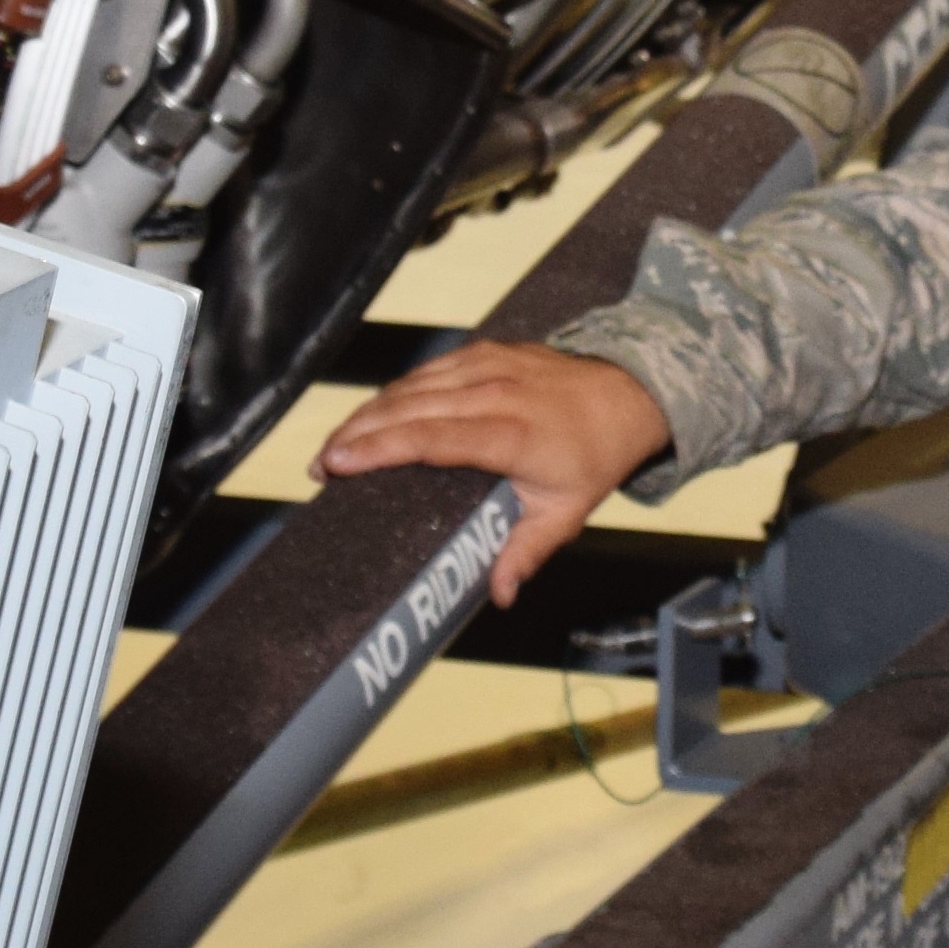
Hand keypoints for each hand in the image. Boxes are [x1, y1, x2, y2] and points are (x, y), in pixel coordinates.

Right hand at [311, 339, 676, 603]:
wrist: (627, 394)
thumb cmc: (593, 457)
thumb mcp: (566, 513)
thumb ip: (526, 553)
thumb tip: (500, 596)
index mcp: (510, 434)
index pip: (430, 439)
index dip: (378, 449)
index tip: (337, 464)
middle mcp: (493, 393)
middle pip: (406, 410)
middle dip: (355, 436)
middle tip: (320, 467)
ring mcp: (486, 366)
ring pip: (409, 386)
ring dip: (366, 414)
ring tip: (335, 446)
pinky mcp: (482, 352)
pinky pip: (426, 372)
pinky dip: (393, 394)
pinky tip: (369, 416)